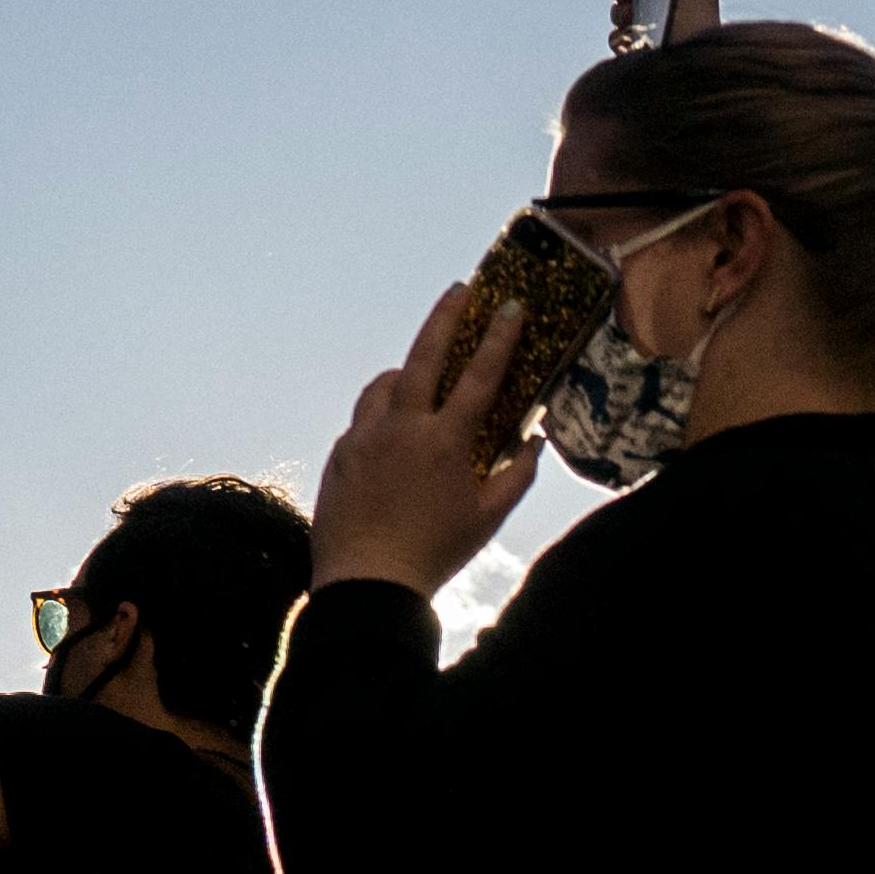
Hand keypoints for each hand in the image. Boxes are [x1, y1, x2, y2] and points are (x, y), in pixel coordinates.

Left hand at [312, 281, 543, 596]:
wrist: (367, 582)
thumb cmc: (436, 554)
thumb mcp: (488, 519)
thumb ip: (517, 475)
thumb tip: (534, 441)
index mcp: (444, 440)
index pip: (480, 376)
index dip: (499, 337)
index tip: (510, 304)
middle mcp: (402, 426)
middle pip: (425, 354)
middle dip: (446, 317)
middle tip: (460, 291)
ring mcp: (365, 436)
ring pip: (386, 384)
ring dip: (407, 373)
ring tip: (419, 376)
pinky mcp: (341, 454)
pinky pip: (365, 420)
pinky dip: (383, 416)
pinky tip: (392, 435)